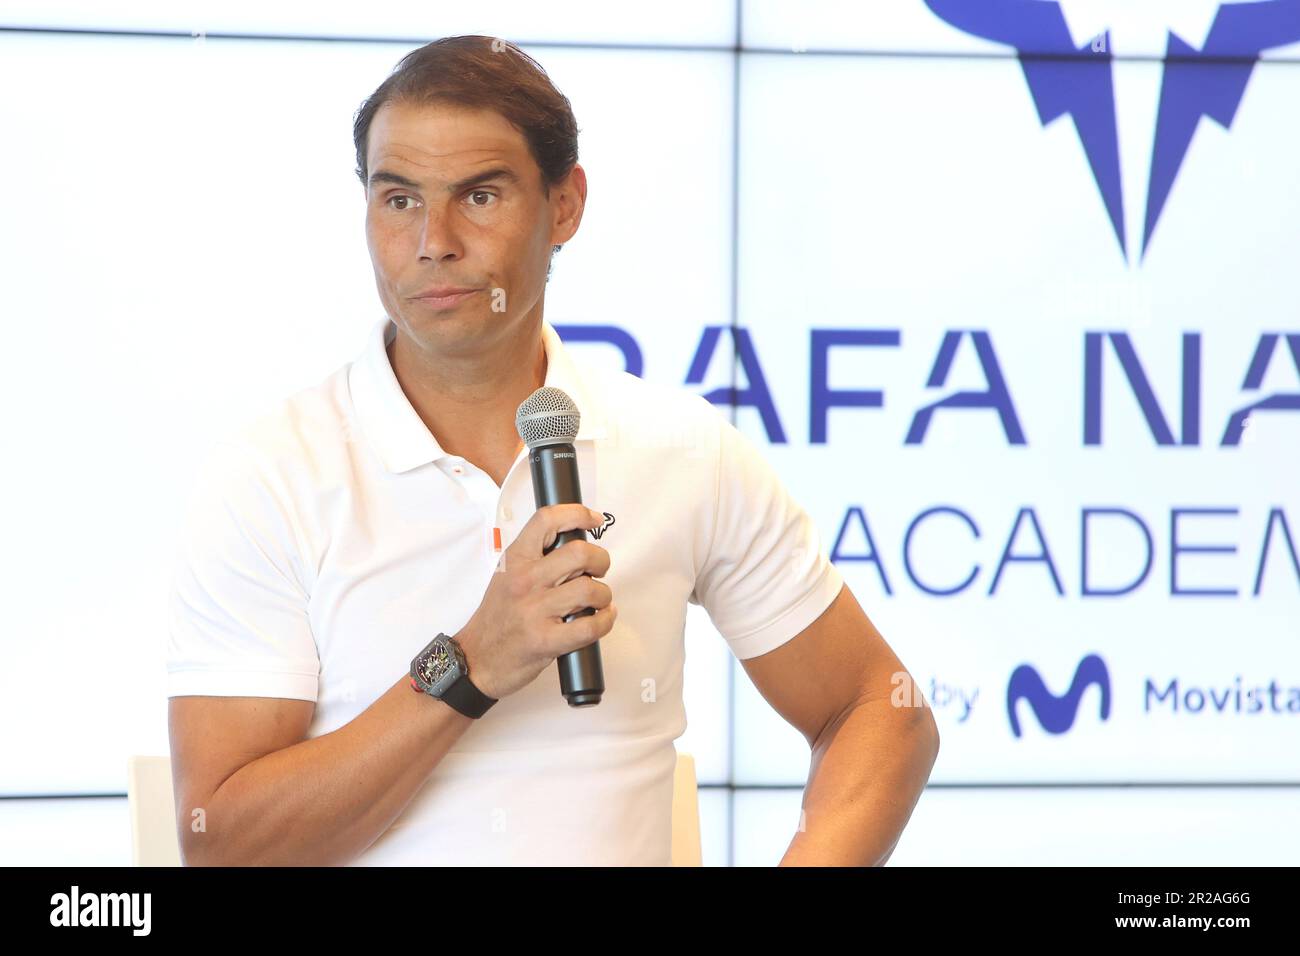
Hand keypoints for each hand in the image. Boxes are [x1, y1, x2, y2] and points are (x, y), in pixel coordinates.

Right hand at [455, 503, 614, 699]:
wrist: (476, 659)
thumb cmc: (496, 619)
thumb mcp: (506, 576)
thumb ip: (535, 560)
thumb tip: (575, 550)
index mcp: (515, 560)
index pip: (547, 521)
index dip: (578, 513)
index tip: (594, 519)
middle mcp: (525, 581)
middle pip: (580, 553)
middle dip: (601, 560)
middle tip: (599, 569)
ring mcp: (535, 611)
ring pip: (590, 589)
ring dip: (604, 595)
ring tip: (598, 601)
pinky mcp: (546, 640)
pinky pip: (591, 626)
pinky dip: (605, 621)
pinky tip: (602, 618)